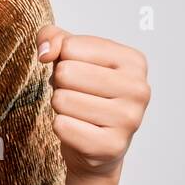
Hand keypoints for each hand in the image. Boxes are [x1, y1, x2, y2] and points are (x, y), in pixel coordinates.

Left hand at [36, 25, 149, 179]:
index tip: (80, 73)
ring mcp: (129, 120)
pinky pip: (62, 126)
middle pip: (66, 72)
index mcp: (134, 61)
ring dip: (60, 107)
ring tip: (78, 112)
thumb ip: (54, 38)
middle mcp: (139, 89)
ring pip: (61, 100)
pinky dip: (61, 127)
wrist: (97, 145)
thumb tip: (46, 52)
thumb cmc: (85, 93)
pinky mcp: (111, 146)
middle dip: (60, 84)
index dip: (62, 60)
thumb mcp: (71, 56)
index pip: (71, 46)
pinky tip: (79, 130)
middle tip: (77, 95)